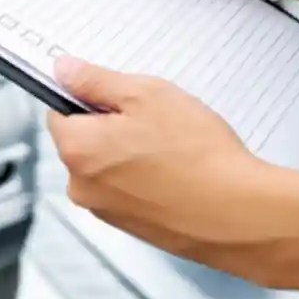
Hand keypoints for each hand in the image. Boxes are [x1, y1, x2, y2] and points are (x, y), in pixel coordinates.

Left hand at [47, 56, 279, 266]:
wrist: (239, 214)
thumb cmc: (197, 155)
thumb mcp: (144, 95)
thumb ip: (95, 80)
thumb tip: (64, 70)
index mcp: (76, 149)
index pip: (59, 112)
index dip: (88, 99)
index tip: (116, 97)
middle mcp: (82, 186)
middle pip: (83, 142)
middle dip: (112, 128)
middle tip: (154, 122)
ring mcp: (106, 212)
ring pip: (107, 168)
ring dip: (130, 155)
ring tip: (172, 150)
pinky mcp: (132, 228)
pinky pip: (129, 192)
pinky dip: (147, 181)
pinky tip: (178, 175)